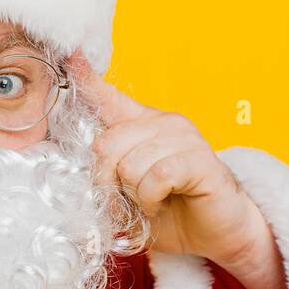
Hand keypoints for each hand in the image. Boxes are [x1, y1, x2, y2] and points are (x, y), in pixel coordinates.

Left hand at [66, 50, 269, 270]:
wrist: (216, 233)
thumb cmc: (171, 211)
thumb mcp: (129, 191)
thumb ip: (107, 173)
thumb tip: (81, 169)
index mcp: (142, 125)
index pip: (109, 96)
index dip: (88, 78)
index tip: (72, 55)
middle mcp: (163, 123)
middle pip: (107, 144)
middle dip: (106, 183)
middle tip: (124, 201)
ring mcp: (183, 137)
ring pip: (129, 165)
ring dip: (133, 196)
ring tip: (149, 203)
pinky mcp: (198, 159)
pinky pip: (155, 178)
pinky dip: (151, 200)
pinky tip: (160, 204)